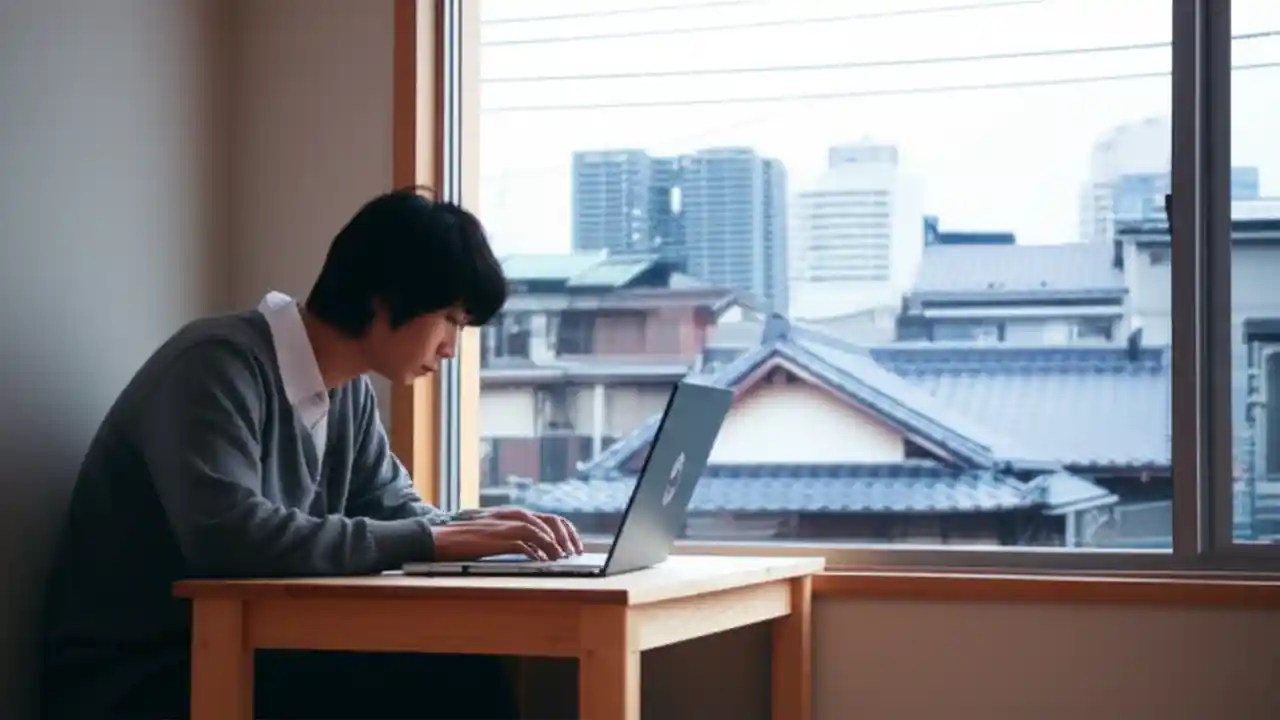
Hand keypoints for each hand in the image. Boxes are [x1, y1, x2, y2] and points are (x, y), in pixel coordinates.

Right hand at [431, 508, 583, 560]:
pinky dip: (537, 554)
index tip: (574, 547)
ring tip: (561, 560)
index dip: (568, 533)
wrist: (446, 537)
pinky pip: (526, 545)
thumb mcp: (500, 533)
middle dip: (567, 539)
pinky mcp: (500, 539)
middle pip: (553, 523)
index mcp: (518, 513)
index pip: (553, 519)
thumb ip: (519, 537)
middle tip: (573, 555)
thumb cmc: (472, 538)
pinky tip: (542, 563)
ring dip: (555, 547)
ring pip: (542, 532)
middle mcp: (516, 516)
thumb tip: (540, 551)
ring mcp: (509, 526)